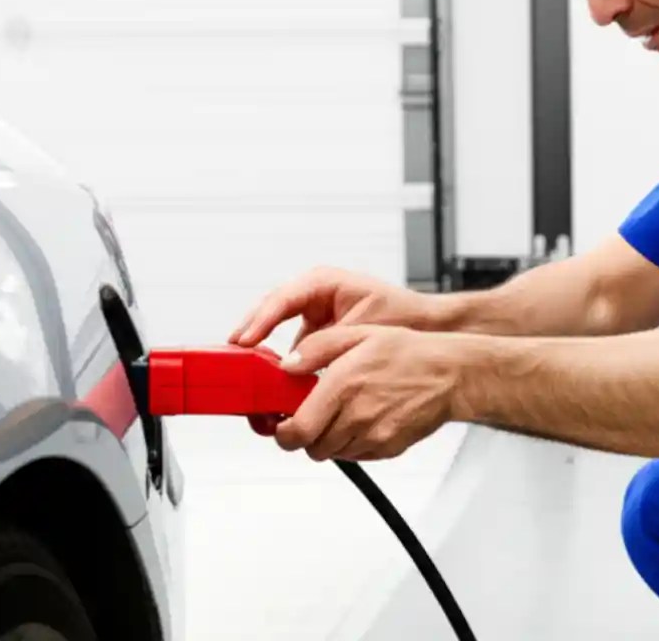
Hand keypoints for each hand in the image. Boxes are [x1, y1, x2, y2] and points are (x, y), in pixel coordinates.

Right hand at [229, 267, 440, 349]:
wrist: (425, 326)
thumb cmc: (401, 317)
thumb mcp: (361, 328)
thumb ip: (326, 344)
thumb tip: (294, 363)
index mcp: (323, 282)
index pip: (282, 298)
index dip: (261, 320)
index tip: (246, 339)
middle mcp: (314, 293)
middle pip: (271, 308)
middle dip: (251, 329)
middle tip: (233, 351)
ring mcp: (314, 311)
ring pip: (277, 325)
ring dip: (261, 345)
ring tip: (245, 365)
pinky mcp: (318, 331)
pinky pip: (292, 342)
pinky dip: (281, 358)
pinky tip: (272, 376)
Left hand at [273, 324, 475, 461]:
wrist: (450, 374)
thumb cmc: (408, 353)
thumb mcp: (357, 334)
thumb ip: (316, 348)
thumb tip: (289, 365)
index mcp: (342, 387)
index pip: (297, 431)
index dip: (283, 433)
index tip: (282, 424)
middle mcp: (356, 416)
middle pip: (312, 447)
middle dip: (305, 436)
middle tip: (309, 418)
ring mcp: (373, 436)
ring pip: (333, 454)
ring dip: (328, 439)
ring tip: (340, 414)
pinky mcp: (388, 449)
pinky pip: (356, 456)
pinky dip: (351, 444)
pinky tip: (361, 420)